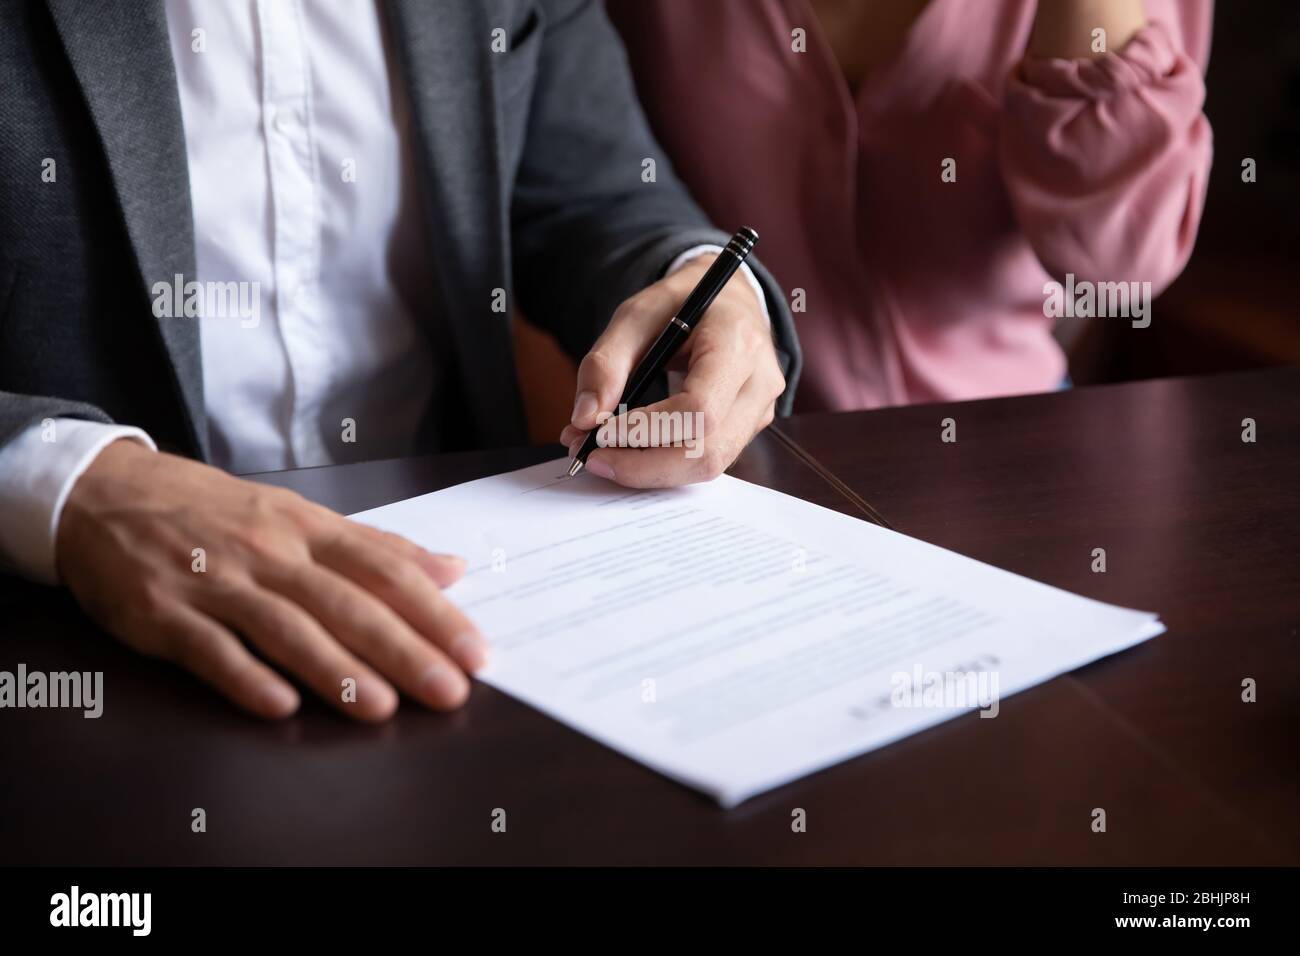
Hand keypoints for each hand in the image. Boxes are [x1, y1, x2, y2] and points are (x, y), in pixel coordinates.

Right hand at [56, 440, 486, 720]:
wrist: (104, 492)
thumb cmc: (215, 511)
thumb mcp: (299, 515)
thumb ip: (376, 547)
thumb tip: (452, 569)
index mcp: (307, 528)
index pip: (384, 570)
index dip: (433, 611)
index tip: (474, 649)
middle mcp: (268, 552)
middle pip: (346, 603)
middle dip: (403, 650)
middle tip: (450, 689)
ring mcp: (214, 582)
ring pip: (285, 628)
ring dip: (336, 669)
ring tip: (381, 706)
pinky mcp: (162, 612)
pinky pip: (208, 648)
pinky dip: (243, 676)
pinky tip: (278, 704)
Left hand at [560, 254, 784, 485]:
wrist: (726, 300)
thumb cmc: (682, 303)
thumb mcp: (635, 315)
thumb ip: (606, 362)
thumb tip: (585, 419)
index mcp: (737, 343)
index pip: (700, 408)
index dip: (647, 430)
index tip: (600, 433)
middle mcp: (759, 382)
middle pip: (708, 451)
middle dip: (645, 465)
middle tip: (593, 458)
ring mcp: (760, 410)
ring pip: (708, 465)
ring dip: (651, 471)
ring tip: (605, 456)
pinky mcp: (748, 428)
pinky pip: (707, 460)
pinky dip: (664, 464)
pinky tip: (631, 451)